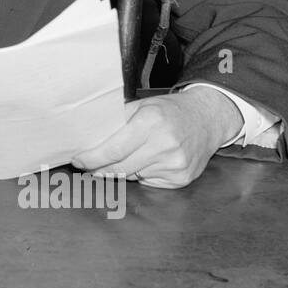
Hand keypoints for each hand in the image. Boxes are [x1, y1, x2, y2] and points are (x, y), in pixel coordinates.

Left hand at [72, 89, 240, 188]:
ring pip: (132, 176)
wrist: (209, 119)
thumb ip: (118, 120)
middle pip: (119, 168)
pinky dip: (140, 174)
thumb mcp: (143, 105)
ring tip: (115, 161)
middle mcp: (164, 145)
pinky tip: (144, 163)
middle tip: (87, 165)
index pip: (113, 150)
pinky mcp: (181, 178)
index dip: (91, 159)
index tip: (78, 160)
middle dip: (99, 168)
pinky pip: (148, 182)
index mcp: (150, 122)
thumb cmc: (170, 110)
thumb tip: (87, 135)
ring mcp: (175, 164)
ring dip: (119, 171)